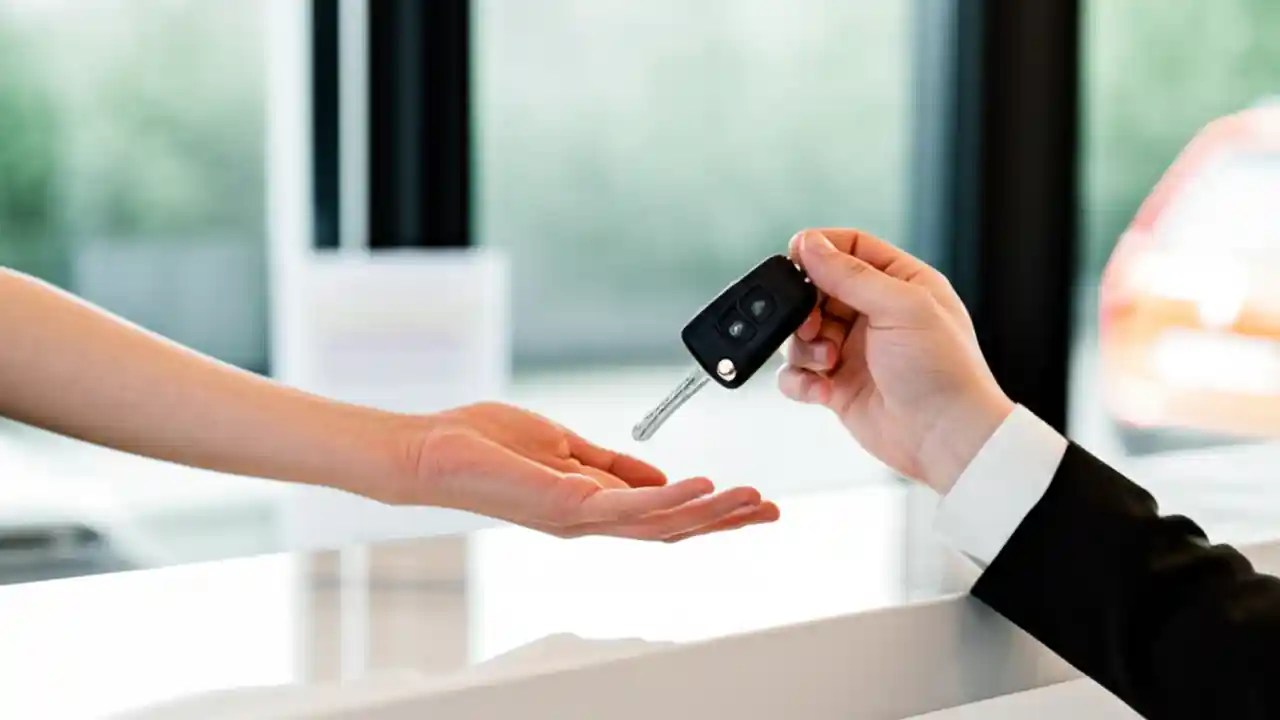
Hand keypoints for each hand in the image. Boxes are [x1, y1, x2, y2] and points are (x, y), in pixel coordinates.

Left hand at [386, 402, 778, 541]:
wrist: (430, 450)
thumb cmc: (484, 445)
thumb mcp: (564, 447)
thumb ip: (611, 464)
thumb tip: (661, 476)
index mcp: (593, 505)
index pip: (663, 513)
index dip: (711, 511)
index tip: (755, 502)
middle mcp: (590, 520)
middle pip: (671, 528)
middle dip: (725, 521)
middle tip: (773, 512)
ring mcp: (577, 517)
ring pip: (658, 523)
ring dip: (710, 512)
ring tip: (754, 500)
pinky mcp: (562, 503)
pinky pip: (626, 504)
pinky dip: (668, 497)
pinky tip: (701, 486)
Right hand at [777, 229, 1013, 492]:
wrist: (946, 439)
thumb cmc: (943, 371)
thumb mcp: (901, 307)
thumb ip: (850, 274)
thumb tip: (809, 243)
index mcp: (900, 282)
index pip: (851, 247)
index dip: (820, 248)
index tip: (794, 256)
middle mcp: (875, 313)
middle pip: (817, 290)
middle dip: (805, 306)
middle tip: (811, 323)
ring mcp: (854, 350)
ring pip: (802, 332)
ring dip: (805, 347)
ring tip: (828, 362)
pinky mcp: (838, 385)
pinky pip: (799, 373)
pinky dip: (801, 381)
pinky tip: (823, 391)